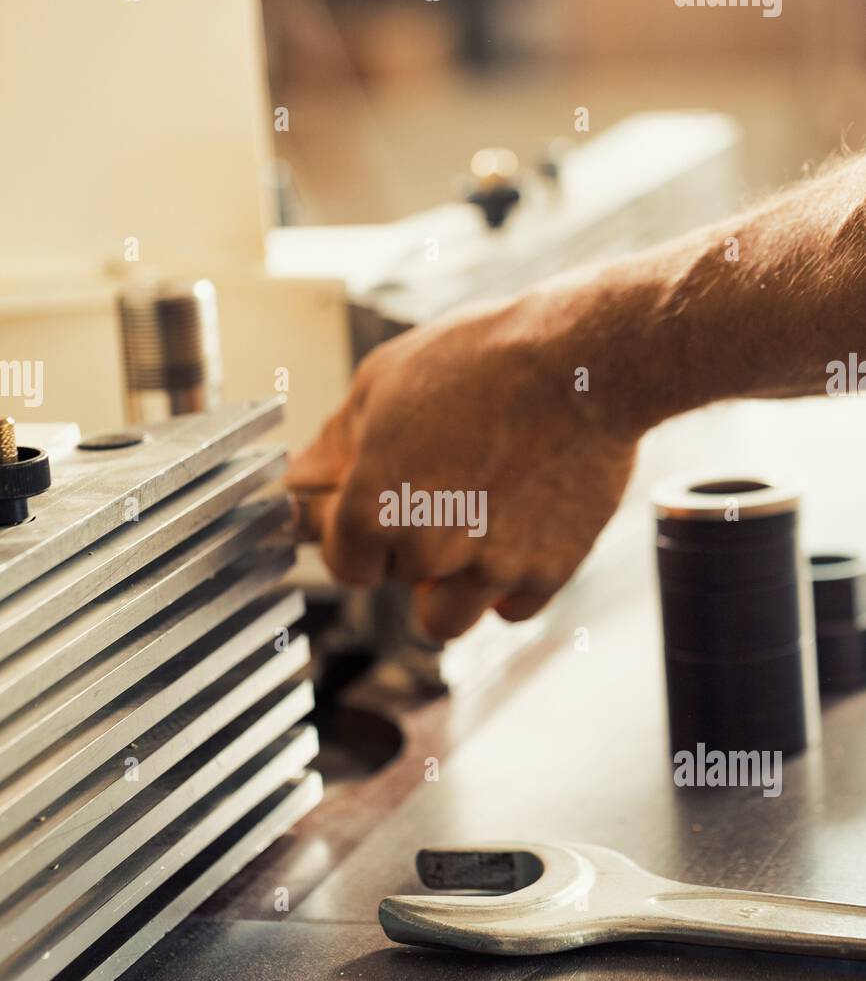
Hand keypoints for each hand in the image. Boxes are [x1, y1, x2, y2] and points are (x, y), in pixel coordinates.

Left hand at [286, 282, 640, 640]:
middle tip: (438, 492)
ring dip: (449, 588)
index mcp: (375, 507)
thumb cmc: (484, 361)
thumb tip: (301, 478)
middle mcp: (427, 550)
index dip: (354, 538)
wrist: (584, 366)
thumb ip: (335, 444)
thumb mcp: (384, 382)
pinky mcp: (546, 574)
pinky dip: (509, 584)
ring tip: (472, 531)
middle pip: (395, 582)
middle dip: (405, 547)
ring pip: (446, 619)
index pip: (343, 563)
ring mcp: (488, 569)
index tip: (370, 517)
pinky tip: (517, 532)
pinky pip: (510, 609)